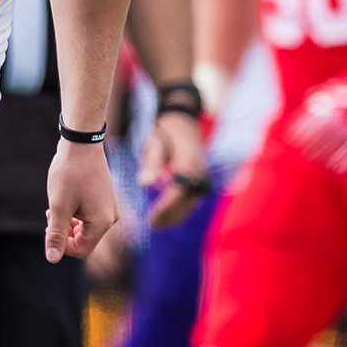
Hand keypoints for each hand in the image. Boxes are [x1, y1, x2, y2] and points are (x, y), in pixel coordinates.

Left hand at [44, 138, 119, 262]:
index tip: (48, 229)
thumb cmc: (70, 173)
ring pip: (85, 227)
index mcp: (103, 222)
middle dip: (65, 232)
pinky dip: (75, 211)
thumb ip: (56, 233)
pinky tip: (65, 198)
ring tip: (55, 205)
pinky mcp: (105, 197)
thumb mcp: (59, 206)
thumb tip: (52, 259)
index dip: (62, 246)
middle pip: (84, 239)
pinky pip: (89, 214)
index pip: (81, 250)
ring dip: (68, 221)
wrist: (81, 141)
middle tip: (50, 215)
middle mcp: (111, 217)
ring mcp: (110, 206)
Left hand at [139, 110, 209, 227]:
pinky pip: (192, 199)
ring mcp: (201, 176)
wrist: (183, 120)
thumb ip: (151, 163)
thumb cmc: (165, 131)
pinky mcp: (200, 178)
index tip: (151, 218)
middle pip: (185, 203)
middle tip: (151, 225)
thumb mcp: (154, 142)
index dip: (165, 208)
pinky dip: (181, 208)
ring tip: (158, 224)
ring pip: (190, 204)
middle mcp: (198, 173)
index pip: (177, 193)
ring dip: (176, 215)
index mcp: (188, 165)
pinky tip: (168, 215)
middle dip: (170, 216)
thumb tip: (144, 183)